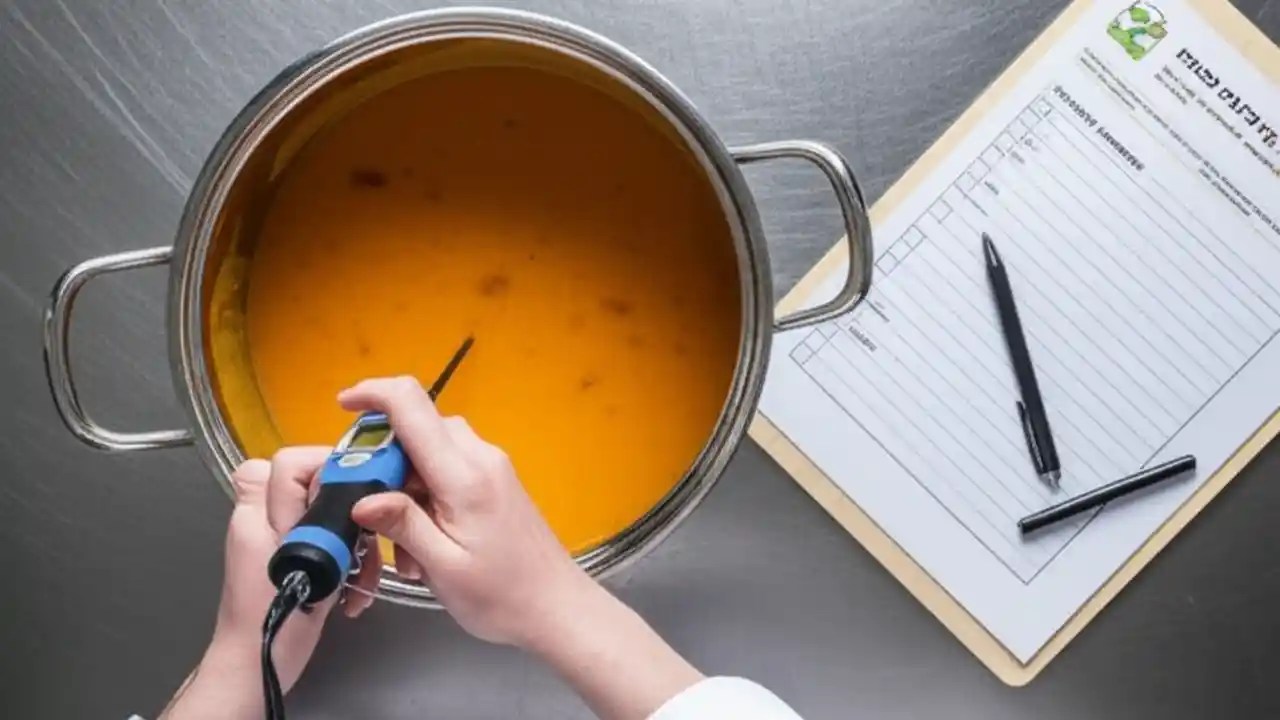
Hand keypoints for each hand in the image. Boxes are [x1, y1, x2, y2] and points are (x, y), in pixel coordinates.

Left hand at [161, 449, 381, 718]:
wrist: (258, 666)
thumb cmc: (276, 622)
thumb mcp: (301, 560)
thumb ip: (314, 515)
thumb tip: (335, 475)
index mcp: (256, 515)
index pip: (288, 461)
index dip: (323, 465)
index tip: (353, 489)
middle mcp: (261, 520)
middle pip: (308, 481)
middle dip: (343, 505)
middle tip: (358, 534)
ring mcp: (275, 539)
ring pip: (321, 511)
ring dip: (349, 539)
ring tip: (358, 570)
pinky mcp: (291, 558)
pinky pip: (322, 538)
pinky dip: (342, 557)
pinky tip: (350, 585)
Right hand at [341, 377, 703, 719]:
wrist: (558, 608)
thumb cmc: (503, 596)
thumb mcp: (443, 567)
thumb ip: (403, 525)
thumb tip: (361, 498)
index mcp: (464, 474)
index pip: (412, 405)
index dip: (373, 394)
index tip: (342, 405)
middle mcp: (480, 458)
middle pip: (419, 427)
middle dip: (385, 462)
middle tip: (373, 515)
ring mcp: (492, 468)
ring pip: (431, 450)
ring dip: (406, 486)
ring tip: (408, 547)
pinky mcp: (496, 482)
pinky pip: (450, 469)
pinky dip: (427, 496)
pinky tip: (428, 542)